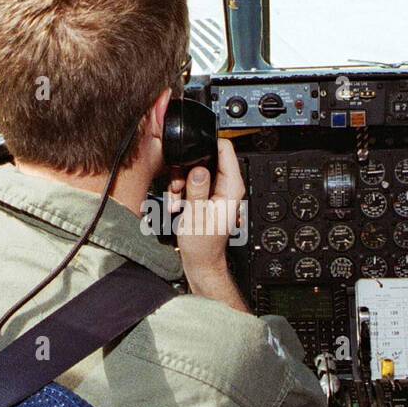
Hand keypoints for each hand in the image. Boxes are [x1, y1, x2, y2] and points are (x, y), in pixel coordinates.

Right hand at [167, 138, 244, 278]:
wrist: (201, 260)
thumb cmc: (203, 246)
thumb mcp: (196, 216)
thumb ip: (197, 189)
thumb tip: (198, 168)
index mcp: (231, 187)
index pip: (226, 149)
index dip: (206, 146)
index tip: (189, 155)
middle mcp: (227, 185)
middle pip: (207, 157)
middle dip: (187, 168)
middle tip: (178, 185)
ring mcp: (217, 189)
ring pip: (197, 169)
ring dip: (181, 180)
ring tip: (176, 197)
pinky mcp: (207, 194)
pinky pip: (193, 181)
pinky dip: (181, 188)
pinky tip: (177, 201)